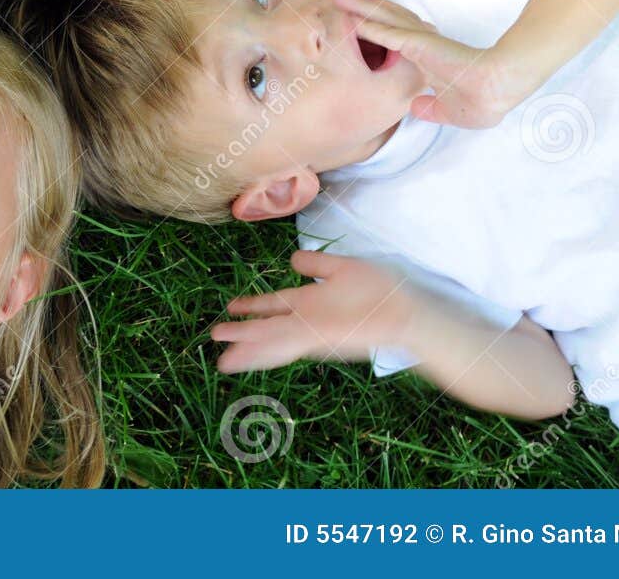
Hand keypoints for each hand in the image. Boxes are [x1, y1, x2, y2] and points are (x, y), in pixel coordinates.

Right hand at [211, 249, 411, 372]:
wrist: (403, 311)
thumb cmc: (380, 289)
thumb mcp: (343, 267)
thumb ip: (316, 265)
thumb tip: (292, 259)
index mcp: (310, 300)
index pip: (275, 303)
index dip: (253, 306)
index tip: (231, 307)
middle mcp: (306, 318)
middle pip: (267, 326)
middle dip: (242, 332)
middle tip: (215, 334)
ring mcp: (309, 331)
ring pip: (270, 341)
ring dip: (247, 349)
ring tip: (222, 360)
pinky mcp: (314, 340)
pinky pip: (281, 347)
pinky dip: (262, 354)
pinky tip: (245, 359)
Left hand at [334, 0, 523, 127]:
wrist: (497, 91)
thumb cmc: (482, 101)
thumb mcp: (450, 111)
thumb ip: (431, 109)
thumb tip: (414, 109)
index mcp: (428, 60)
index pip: (397, 42)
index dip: (378, 33)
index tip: (360, 28)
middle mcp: (421, 45)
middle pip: (386, 22)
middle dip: (363, 12)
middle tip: (341, 2)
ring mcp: (419, 42)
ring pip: (383, 20)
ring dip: (359, 10)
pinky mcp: (418, 43)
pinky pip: (387, 33)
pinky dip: (367, 25)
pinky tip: (350, 17)